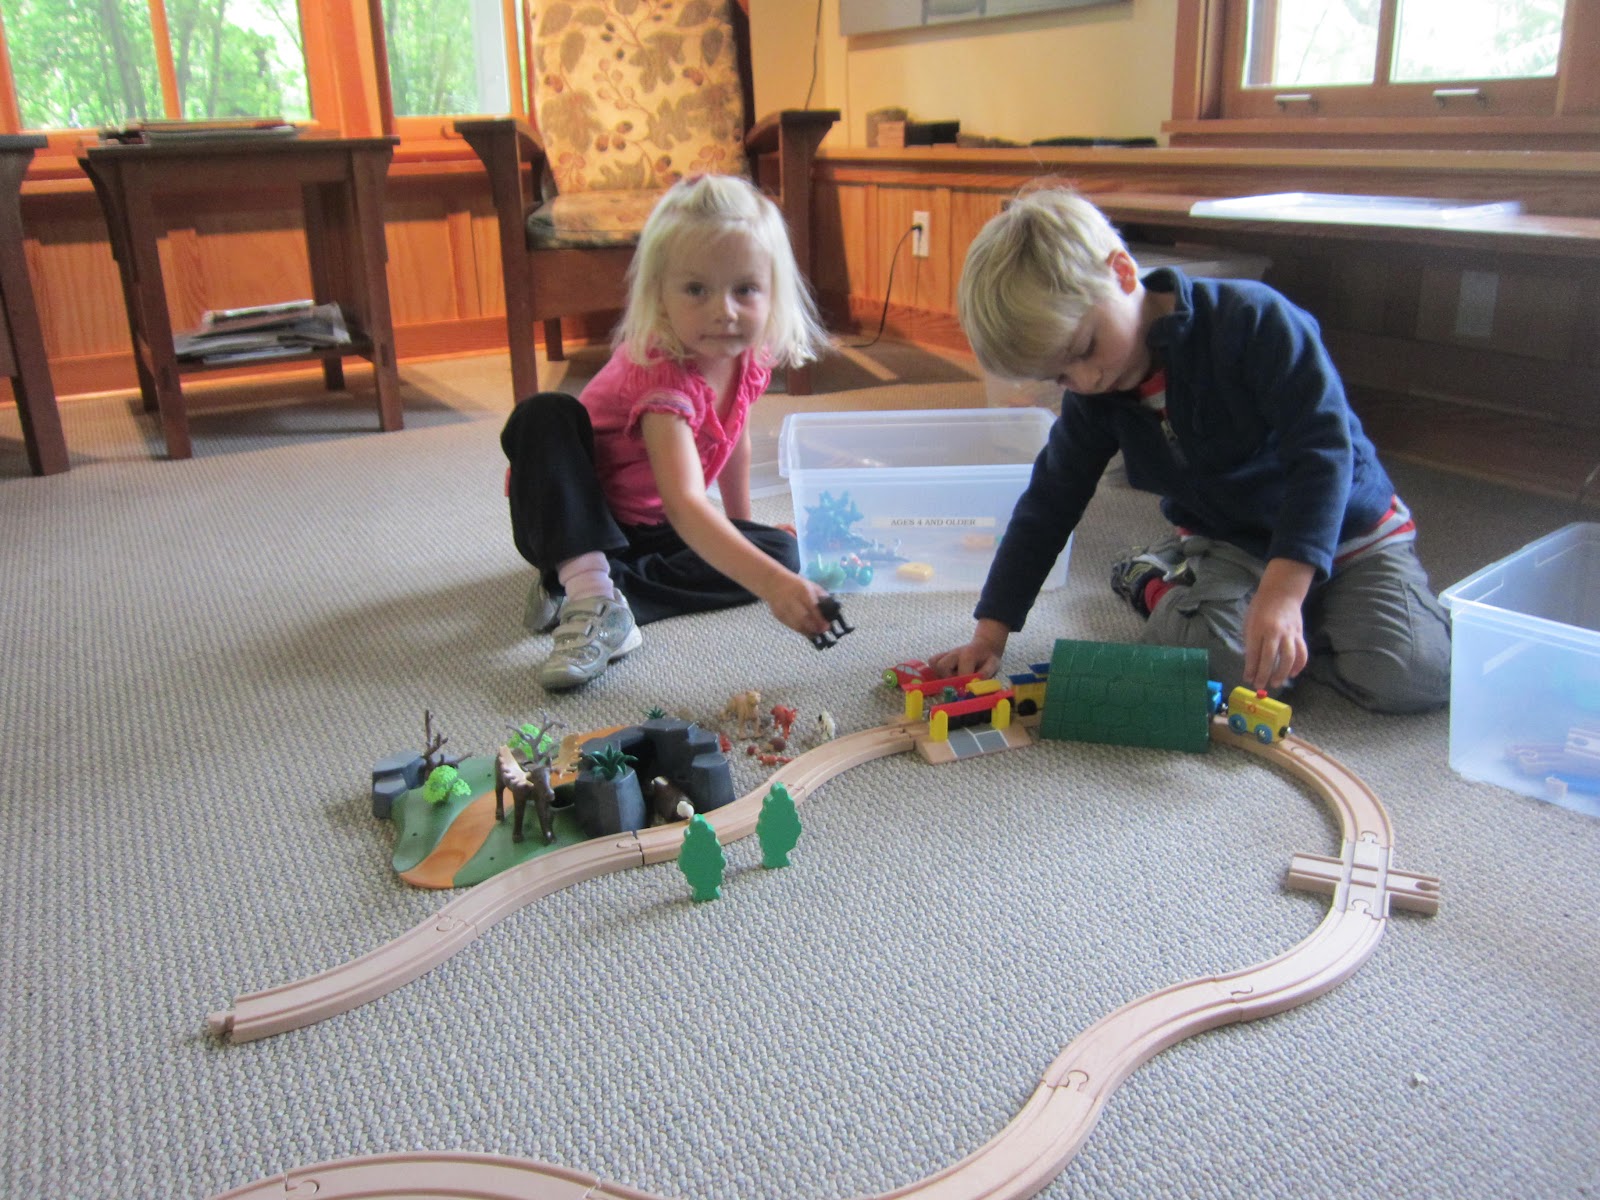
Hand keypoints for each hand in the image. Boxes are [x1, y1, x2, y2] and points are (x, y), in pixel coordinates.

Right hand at [763, 571, 830, 638]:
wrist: (773, 583)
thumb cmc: (796, 584)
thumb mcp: (811, 585)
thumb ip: (821, 596)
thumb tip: (832, 608)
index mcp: (802, 591)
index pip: (812, 607)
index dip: (820, 619)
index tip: (827, 626)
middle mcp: (792, 600)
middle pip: (803, 618)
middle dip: (814, 627)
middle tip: (822, 631)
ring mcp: (783, 609)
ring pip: (796, 625)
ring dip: (807, 631)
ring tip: (815, 633)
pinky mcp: (778, 616)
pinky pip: (790, 626)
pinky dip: (799, 630)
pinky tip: (805, 630)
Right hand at [927, 619, 1009, 677]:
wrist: (984, 645)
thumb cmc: (988, 657)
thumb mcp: (993, 664)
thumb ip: (985, 674)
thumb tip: (974, 685)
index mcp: (968, 655)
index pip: (961, 672)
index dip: (963, 684)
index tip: (966, 691)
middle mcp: (955, 653)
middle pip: (942, 666)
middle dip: (948, 678)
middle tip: (958, 683)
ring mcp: (947, 654)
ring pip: (934, 663)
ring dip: (940, 674)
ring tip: (951, 678)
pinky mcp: (942, 656)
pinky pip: (932, 661)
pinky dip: (935, 670)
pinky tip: (945, 674)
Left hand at [1243, 560, 1312, 689]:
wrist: (1281, 593)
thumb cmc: (1260, 608)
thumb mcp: (1249, 622)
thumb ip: (1251, 642)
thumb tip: (1252, 664)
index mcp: (1258, 628)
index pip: (1253, 653)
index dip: (1251, 668)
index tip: (1247, 679)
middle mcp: (1274, 631)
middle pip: (1270, 657)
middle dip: (1264, 674)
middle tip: (1260, 686)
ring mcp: (1289, 633)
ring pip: (1289, 657)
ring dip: (1282, 673)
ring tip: (1276, 683)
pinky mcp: (1299, 634)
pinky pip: (1302, 652)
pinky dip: (1299, 665)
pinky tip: (1293, 674)